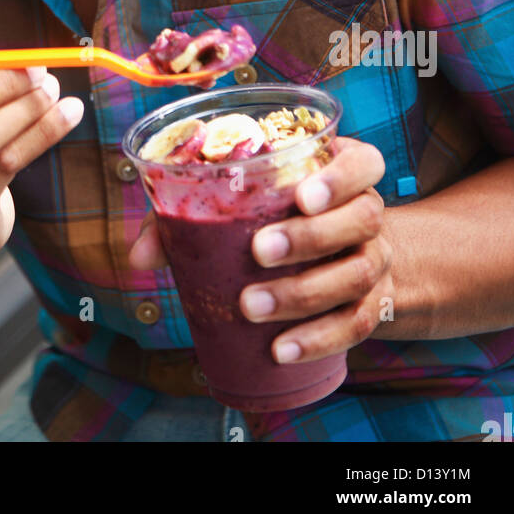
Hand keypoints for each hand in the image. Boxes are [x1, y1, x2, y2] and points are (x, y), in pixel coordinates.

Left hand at [129, 137, 392, 364]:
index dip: (339, 177)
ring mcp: (374, 260)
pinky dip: (319, 339)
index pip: (363, 163)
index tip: (301, 196)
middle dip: (310, 236)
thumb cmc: (276, 217)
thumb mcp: (245, 201)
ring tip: (252, 306)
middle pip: (362, 218)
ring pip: (357, 274)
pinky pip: (356, 324)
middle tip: (259, 251)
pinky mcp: (372, 305)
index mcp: (342, 171)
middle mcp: (367, 212)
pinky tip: (281, 350)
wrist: (340, 256)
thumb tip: (139, 255)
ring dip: (304, 293)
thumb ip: (189, 215)